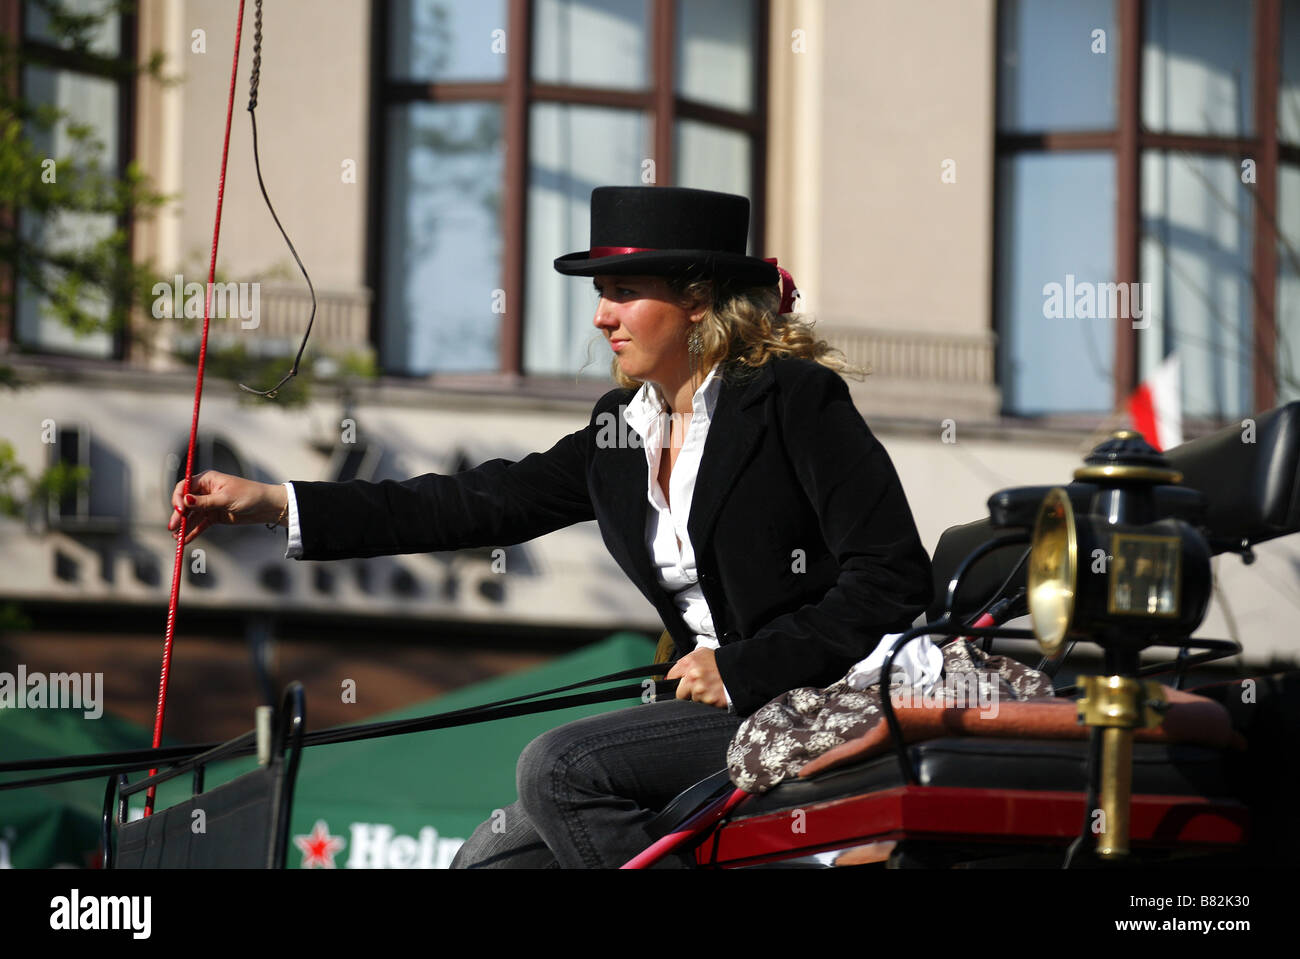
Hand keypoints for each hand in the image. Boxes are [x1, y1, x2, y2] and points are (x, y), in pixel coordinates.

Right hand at [167, 470, 284, 545]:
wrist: (266, 507)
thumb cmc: (249, 495)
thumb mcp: (226, 498)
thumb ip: (205, 501)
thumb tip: (186, 500)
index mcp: (207, 480)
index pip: (184, 487)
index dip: (179, 498)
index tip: (179, 510)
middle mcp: (205, 491)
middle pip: (186, 503)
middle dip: (179, 516)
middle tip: (173, 527)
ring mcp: (209, 504)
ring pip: (192, 516)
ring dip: (184, 526)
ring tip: (177, 538)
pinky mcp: (215, 516)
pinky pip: (201, 524)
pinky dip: (193, 531)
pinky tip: (185, 539)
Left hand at [665, 648, 727, 708]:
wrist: (740, 669)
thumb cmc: (722, 661)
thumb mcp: (703, 653)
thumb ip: (687, 661)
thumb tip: (673, 671)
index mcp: (689, 663)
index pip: (671, 676)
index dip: (676, 680)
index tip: (679, 682)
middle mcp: (693, 677)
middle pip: (679, 693)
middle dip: (686, 692)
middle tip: (698, 687)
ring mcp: (701, 690)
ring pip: (693, 700)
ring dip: (700, 696)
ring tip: (711, 687)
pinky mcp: (710, 701)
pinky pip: (704, 705)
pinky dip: (710, 701)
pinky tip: (715, 692)